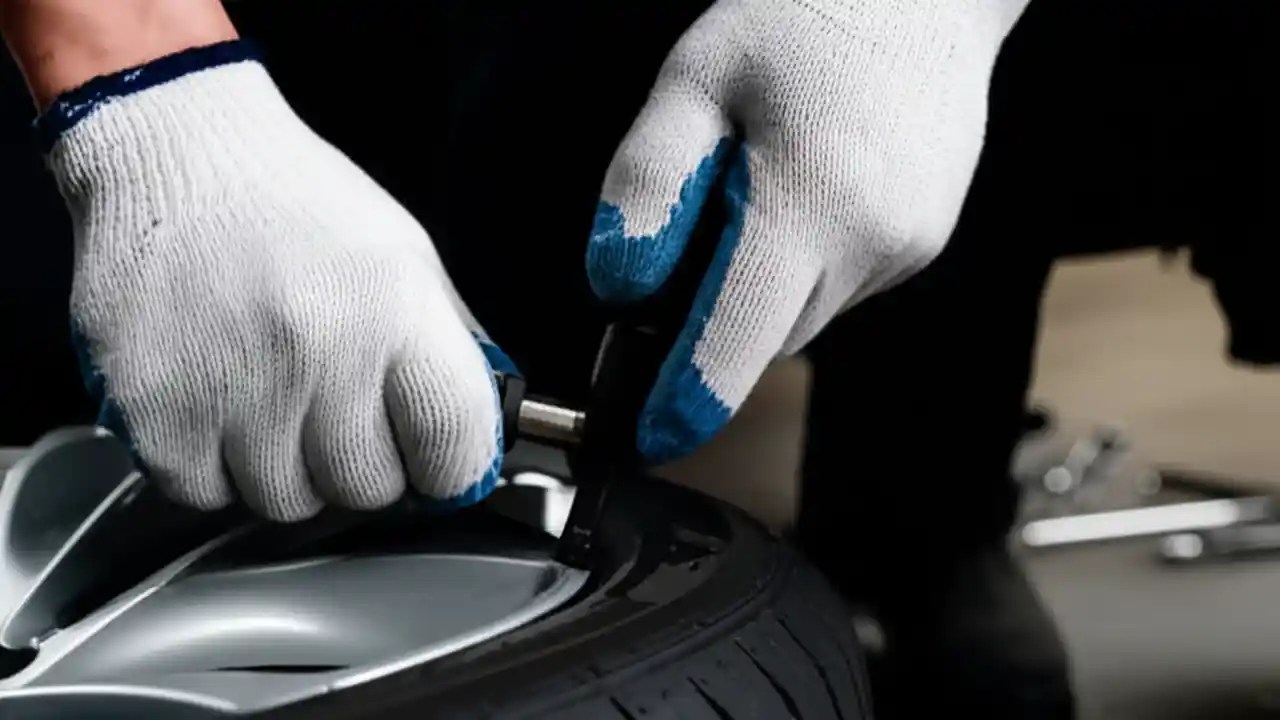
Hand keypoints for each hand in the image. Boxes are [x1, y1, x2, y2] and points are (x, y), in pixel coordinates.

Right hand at [46, 43, 509, 520]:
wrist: (177, 151)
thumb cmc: (300, 206)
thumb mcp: (407, 257)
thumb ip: (448, 349)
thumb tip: (480, 441)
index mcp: (397, 309)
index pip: (454, 444)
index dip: (451, 468)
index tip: (435, 464)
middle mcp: (321, 350)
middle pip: (368, 487)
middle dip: (363, 465)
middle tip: (338, 415)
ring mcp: (233, 384)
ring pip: (287, 502)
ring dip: (287, 469)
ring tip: (270, 399)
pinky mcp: (155, 408)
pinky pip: (206, 493)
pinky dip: (214, 467)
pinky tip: (216, 405)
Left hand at [586, 0, 1028, 461]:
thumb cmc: (802, 18)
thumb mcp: (696, 80)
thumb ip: (651, 183)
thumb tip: (620, 286)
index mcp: (810, 202)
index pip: (737, 340)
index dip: (687, 400)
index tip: (652, 436)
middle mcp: (874, 242)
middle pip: (766, 336)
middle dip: (719, 316)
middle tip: (699, 236)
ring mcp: (910, 249)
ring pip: (805, 316)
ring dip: (765, 285)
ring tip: (764, 190)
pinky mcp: (925, 245)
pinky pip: (842, 287)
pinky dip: (807, 262)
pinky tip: (808, 190)